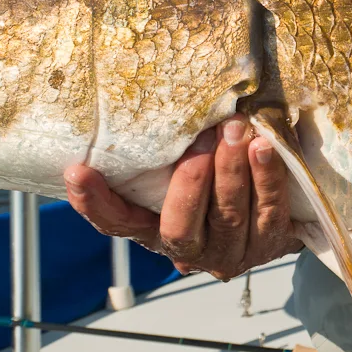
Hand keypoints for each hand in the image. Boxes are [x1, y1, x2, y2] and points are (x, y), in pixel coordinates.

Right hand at [64, 117, 301, 277]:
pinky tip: (264, 147)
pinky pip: (268, 209)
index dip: (96, 203)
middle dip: (191, 182)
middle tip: (201, 139)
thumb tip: (143, 101)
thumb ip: (163, 155)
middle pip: (180, 225)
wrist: (274, 214)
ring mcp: (230, 251)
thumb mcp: (181, 170)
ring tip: (234, 130)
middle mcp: (189, 250)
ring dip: (232, 171)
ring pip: (228, 216)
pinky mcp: (269, 244)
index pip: (117, 223)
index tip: (77, 171)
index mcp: (155, 231)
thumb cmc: (214, 181)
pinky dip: (266, 177)